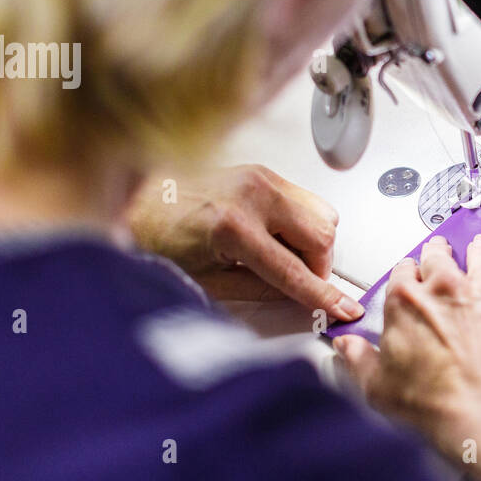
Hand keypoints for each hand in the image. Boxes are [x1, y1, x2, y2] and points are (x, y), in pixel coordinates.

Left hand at [127, 165, 362, 321]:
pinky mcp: (262, 172)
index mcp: (233, 227)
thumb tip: (299, 298)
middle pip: (322, 235)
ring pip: (322, 215)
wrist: (137, 201)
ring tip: (284, 258)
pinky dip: (302, 224)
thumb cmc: (159, 240)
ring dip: (314, 244)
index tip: (343, 308)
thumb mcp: (208, 283)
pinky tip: (276, 237)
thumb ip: (260, 292)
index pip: (294, 270)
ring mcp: (260, 177)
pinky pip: (306, 200)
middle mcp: (252, 194)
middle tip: (302, 283)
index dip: (322, 295)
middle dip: (320, 266)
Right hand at [333, 233, 480, 449]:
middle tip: (437, 249)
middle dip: (437, 252)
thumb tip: (345, 350)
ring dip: (480, 252)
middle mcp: (447, 290)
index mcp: (407, 301)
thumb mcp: (376, 386)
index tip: (404, 277)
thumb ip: (359, 361)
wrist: (480, 414)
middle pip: (440, 257)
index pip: (401, 273)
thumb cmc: (430, 401)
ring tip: (480, 245)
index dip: (403, 274)